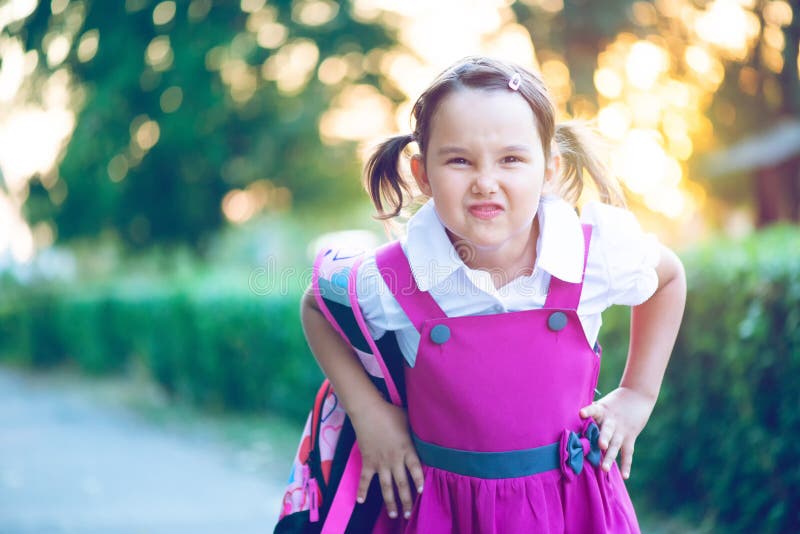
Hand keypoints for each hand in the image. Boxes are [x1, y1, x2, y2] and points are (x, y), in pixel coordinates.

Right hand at [350, 400, 423, 519]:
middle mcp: (394, 460)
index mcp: (407, 449)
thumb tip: (429, 430)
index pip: (416, 469)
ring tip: (393, 515)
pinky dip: (361, 491)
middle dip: (407, 501)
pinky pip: (364, 480)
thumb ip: (417, 431)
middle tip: (409, 514)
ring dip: (390, 502)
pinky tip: (360, 502)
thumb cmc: (390, 413)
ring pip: (386, 487)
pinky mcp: (368, 461)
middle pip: (402, 484)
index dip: (419, 481)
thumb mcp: (409, 421)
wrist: (368, 411)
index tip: (422, 492)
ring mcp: (380, 463)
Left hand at [579, 387, 655, 478]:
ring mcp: (622, 431)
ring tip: (604, 469)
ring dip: (610, 457)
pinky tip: (624, 476)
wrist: (638, 395)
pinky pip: (628, 453)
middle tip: (600, 446)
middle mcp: (612, 422)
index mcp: (602, 410)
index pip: (594, 410)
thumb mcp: (602, 402)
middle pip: (607, 431)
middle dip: (603, 439)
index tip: (581, 414)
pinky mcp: (630, 437)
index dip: (588, 412)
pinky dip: (626, 465)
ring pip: (616, 446)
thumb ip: (590, 411)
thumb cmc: (614, 401)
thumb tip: (572, 417)